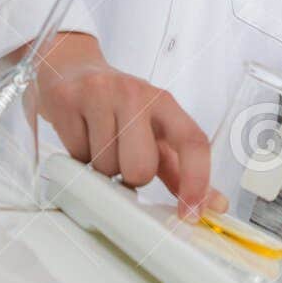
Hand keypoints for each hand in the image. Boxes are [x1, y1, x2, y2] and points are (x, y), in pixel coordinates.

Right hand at [35, 32, 218, 218]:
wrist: (72, 69)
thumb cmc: (119, 106)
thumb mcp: (154, 131)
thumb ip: (181, 169)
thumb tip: (214, 204)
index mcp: (165, 102)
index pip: (192, 141)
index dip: (196, 181)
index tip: (191, 212)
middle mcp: (136, 93)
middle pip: (141, 168)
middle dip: (131, 177)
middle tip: (124, 158)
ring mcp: (100, 94)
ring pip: (105, 167)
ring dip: (101, 167)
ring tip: (98, 142)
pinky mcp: (67, 99)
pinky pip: (76, 155)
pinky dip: (78, 156)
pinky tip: (81, 134)